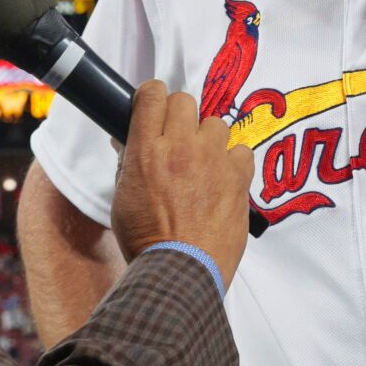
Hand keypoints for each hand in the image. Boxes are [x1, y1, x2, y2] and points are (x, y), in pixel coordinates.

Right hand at [111, 80, 254, 286]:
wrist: (179, 271)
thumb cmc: (147, 241)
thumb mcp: (123, 197)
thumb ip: (129, 163)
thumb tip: (128, 140)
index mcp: (146, 150)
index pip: (152, 94)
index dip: (152, 96)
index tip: (154, 104)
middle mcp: (180, 147)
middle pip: (184, 101)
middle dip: (179, 116)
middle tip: (177, 138)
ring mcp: (212, 160)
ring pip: (215, 123)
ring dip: (207, 138)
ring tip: (202, 163)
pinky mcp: (238, 177)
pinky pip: (242, 150)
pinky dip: (234, 160)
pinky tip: (224, 178)